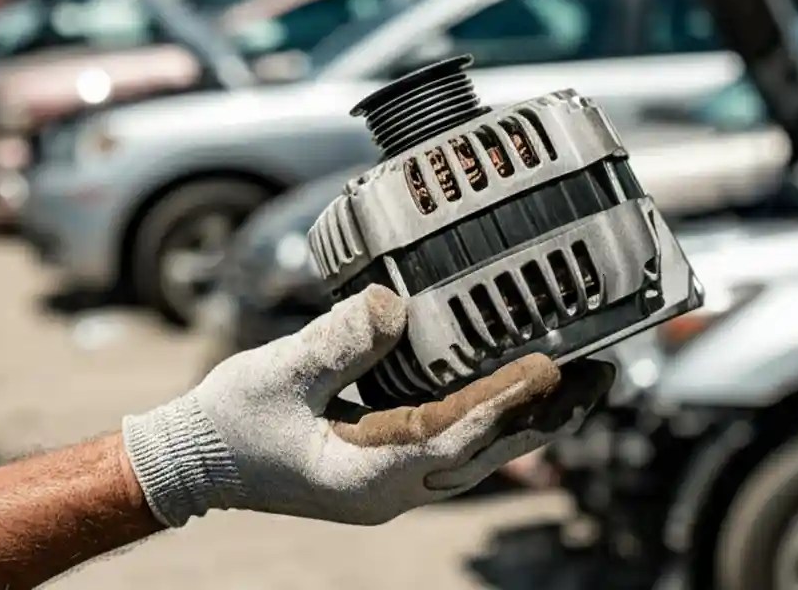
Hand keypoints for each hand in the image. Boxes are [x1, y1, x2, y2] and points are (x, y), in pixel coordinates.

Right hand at [122, 285, 613, 526]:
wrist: (195, 462)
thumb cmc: (230, 424)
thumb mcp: (276, 375)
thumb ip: (334, 342)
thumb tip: (392, 305)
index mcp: (366, 477)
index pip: (454, 440)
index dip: (503, 404)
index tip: (547, 370)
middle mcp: (391, 491)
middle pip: (488, 454)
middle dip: (545, 416)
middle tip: (601, 374)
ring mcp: (392, 485)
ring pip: (480, 456)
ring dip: (529, 420)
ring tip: (580, 383)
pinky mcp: (387, 468)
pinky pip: (457, 448)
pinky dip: (492, 420)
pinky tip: (515, 393)